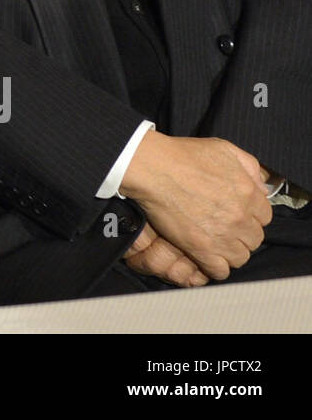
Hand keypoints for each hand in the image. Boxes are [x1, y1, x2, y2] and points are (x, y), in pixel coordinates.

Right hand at [119, 132, 270, 279]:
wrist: (154, 168)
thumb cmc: (183, 156)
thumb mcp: (223, 149)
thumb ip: (250, 166)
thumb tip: (262, 186)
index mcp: (248, 193)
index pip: (265, 217)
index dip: (250, 215)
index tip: (237, 214)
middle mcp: (240, 217)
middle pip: (254, 239)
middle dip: (241, 234)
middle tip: (223, 227)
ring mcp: (222, 235)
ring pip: (240, 257)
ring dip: (229, 251)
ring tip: (214, 242)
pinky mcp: (202, 249)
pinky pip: (220, 271)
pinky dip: (215, 267)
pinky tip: (206, 256)